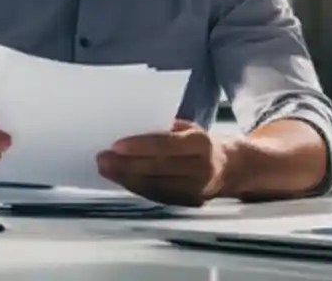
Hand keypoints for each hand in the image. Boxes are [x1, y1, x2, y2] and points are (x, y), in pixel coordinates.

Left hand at [96, 119, 228, 206]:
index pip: (166, 145)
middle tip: (102, 159)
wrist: (229, 167)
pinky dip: (136, 187)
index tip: (115, 146)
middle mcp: (201, 169)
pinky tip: (121, 179)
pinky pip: (157, 196)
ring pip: (155, 186)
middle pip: (157, 168)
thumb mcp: (188, 127)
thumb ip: (164, 129)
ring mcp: (195, 190)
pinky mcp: (187, 203)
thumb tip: (128, 129)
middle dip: (126, 165)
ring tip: (105, 169)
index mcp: (201, 144)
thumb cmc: (198, 142)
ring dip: (126, 179)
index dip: (140, 147)